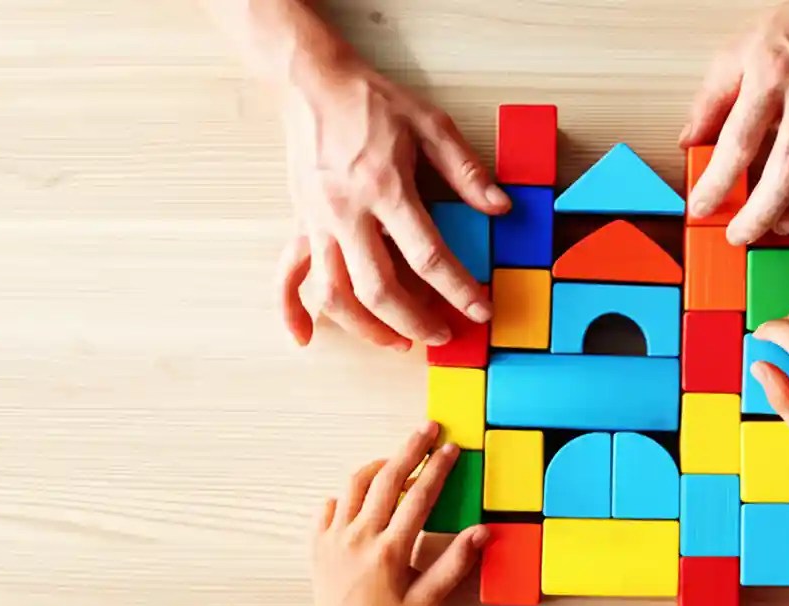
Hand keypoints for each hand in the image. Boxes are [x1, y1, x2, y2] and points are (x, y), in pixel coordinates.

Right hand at [277, 55, 508, 349]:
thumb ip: (466, 170)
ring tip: (398, 341)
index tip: (481, 310)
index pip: (426, 255)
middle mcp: (346, 213)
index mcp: (384, 188)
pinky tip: (306, 337)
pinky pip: (287, 275)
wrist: (311, 82)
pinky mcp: (299, 223)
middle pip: (378, 288)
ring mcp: (317, 222)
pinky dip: (291, 310)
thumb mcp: (430, 124)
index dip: (457, 289)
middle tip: (443, 335)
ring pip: (335, 293)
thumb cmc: (371, 101)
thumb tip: (501, 207)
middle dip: (414, 321)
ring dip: (366, 327)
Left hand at [282, 422, 487, 605]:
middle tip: (428, 428)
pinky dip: (348, 494)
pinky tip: (363, 497)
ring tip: (398, 459)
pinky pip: (330, 505)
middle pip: (387, 478)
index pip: (419, 496)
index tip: (451, 447)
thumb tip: (481, 532)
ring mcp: (334, 538)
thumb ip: (454, 563)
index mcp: (389, 550)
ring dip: (379, 465)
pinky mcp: (317, 544)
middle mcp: (359, 537)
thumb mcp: (428, 601)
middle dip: (410, 448)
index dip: (438, 468)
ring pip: (355, 484)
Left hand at [682, 0, 788, 244]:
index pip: (739, 141)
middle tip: (739, 234)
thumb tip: (690, 144)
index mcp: (772, 77)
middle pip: (788, 170)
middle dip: (760, 214)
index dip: (718, 183)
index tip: (702, 207)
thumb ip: (710, 102)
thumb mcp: (736, 54)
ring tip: (775, 228)